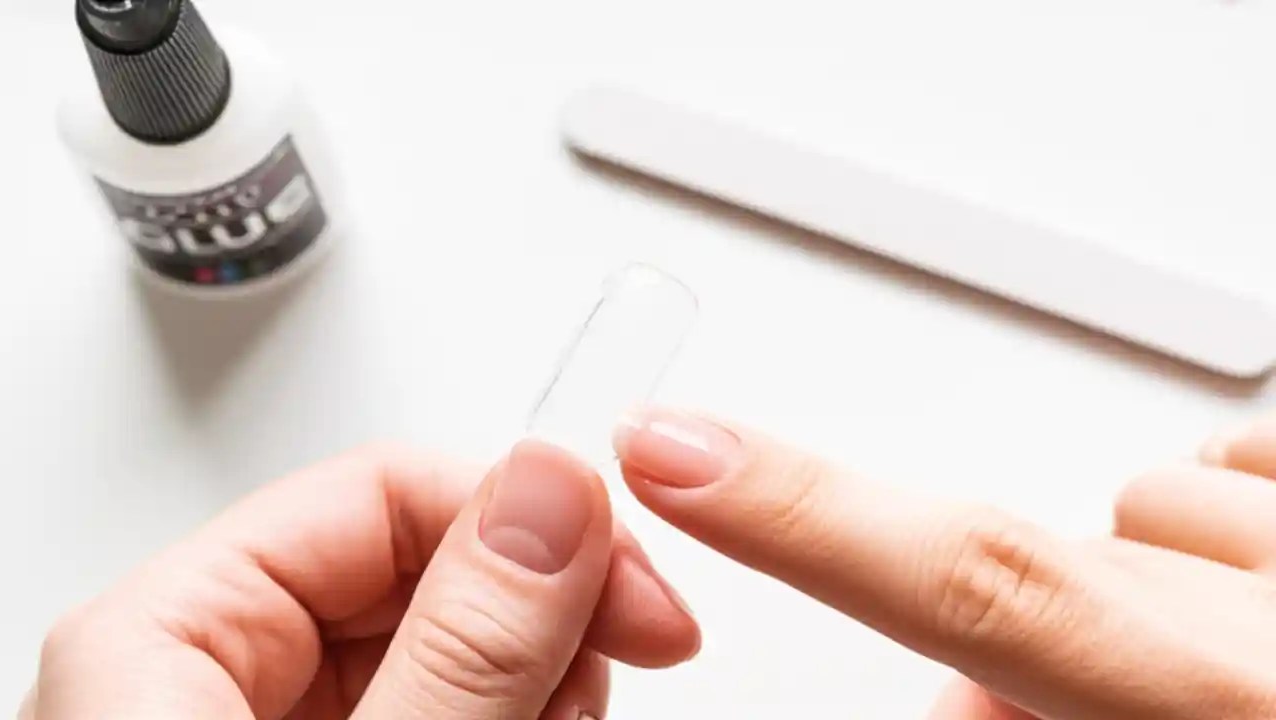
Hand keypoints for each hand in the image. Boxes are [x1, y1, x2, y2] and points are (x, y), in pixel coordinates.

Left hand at [23, 440, 698, 719]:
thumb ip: (457, 654)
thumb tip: (551, 497)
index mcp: (163, 643)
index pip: (377, 494)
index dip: (518, 506)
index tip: (627, 552)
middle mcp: (215, 673)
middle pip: (425, 563)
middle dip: (547, 603)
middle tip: (626, 649)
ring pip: (454, 635)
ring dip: (545, 668)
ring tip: (570, 719)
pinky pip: (448, 700)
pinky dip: (521, 713)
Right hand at [614, 408, 1275, 719]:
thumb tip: (958, 700)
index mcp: (1245, 705)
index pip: (971, 583)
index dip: (799, 511)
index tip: (668, 451)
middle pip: (1041, 556)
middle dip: (1010, 636)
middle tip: (1052, 714)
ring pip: (1138, 511)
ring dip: (1133, 591)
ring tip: (1204, 670)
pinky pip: (1235, 466)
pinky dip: (1217, 533)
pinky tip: (1259, 607)